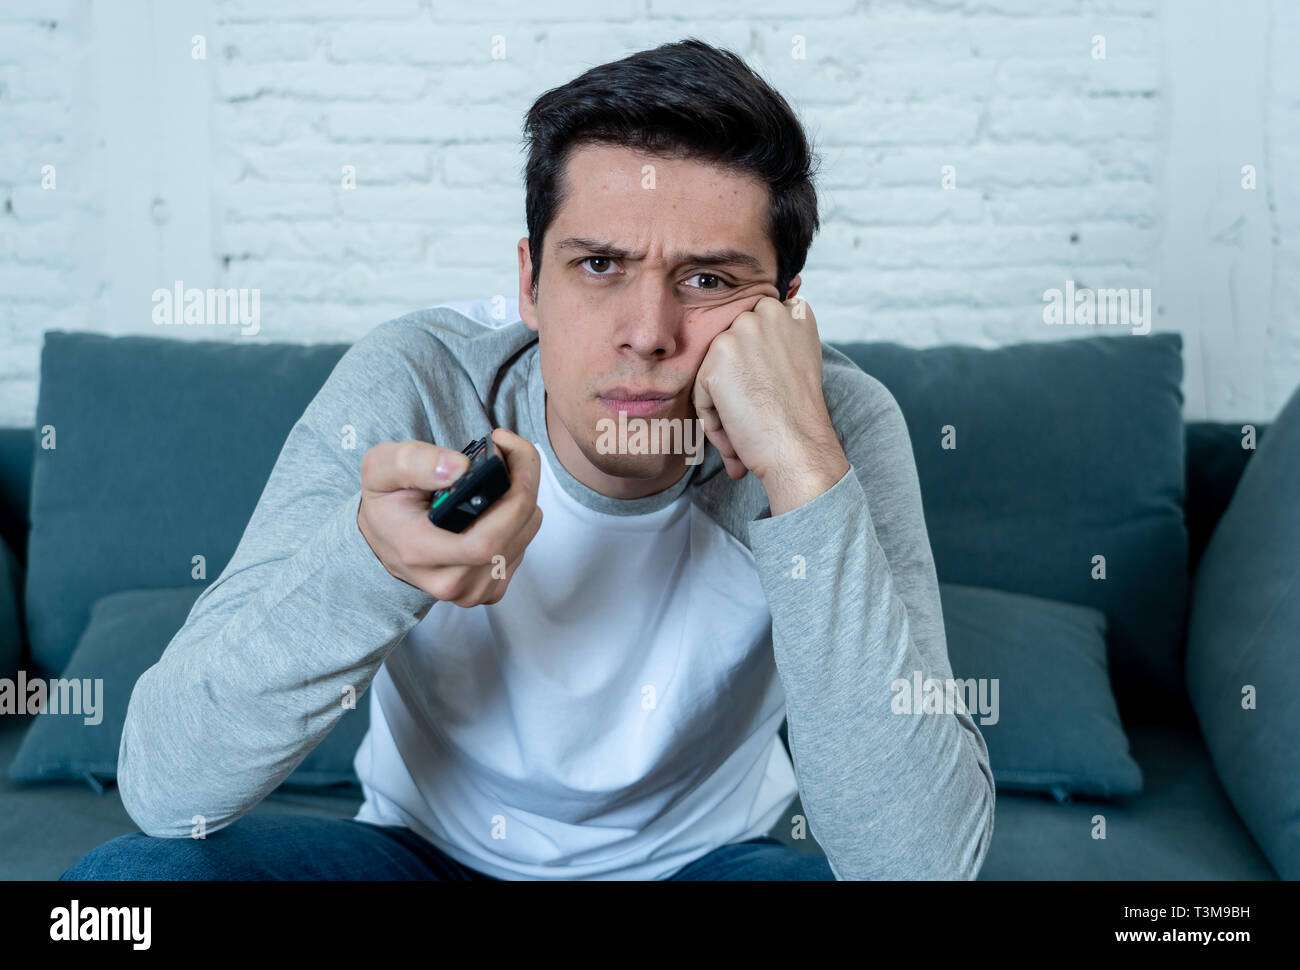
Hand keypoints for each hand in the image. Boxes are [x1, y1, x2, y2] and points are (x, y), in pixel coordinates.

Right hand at [357, 428, 542, 605]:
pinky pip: (524, 544)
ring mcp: (473, 590)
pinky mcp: (491, 590)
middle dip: (523, 482)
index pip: (484, 542)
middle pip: (514, 533)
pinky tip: (498, 502)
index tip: (507, 453)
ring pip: (525, 534)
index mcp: (419, 552)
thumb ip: (413, 462)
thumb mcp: (382, 469)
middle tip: (511, 450)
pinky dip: (520, 516)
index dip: (511, 495)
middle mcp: (450, 581)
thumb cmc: (386, 504)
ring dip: (523, 496)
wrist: (385, 539)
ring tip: (501, 473)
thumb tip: (459, 468)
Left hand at [692, 296, 848, 512]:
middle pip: (731, 347)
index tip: (764, 390)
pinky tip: (736, 434)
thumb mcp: (801, 362)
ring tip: (744, 431)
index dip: (753, 360)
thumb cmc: (800, 416)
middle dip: (735, 381)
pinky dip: (713, 419)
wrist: (799, 447)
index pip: (755, 325)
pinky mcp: (718, 356)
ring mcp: (742, 332)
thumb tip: (748, 345)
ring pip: (714, 370)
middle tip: (753, 414)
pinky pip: (702, 390)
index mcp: (792, 313)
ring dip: (722, 403)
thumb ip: (777, 341)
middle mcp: (768, 313)